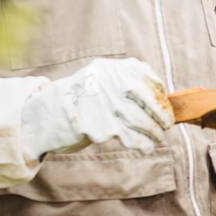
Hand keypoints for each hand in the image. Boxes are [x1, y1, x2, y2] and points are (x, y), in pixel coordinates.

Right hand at [21, 57, 174, 158]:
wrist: (47, 114)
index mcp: (113, 68)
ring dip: (155, 132)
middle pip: (150, 100)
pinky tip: (146, 146)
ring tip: (158, 138)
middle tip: (167, 125)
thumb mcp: (102, 80)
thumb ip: (126, 83)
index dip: (161, 95)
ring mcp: (106, 104)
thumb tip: (163, 99)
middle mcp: (111, 83)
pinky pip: (131, 137)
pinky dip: (143, 143)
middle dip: (163, 115)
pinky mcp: (102, 126)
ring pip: (143, 121)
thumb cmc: (82, 100)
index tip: (166, 106)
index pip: (148, 79)